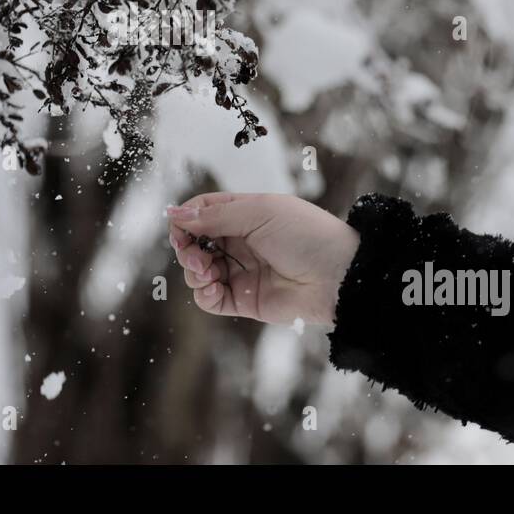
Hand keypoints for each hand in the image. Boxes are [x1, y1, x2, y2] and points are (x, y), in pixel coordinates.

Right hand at [166, 193, 359, 327]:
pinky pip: (210, 300)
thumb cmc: (306, 235)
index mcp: (244, 214)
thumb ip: (215, 215)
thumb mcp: (260, 212)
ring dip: (194, 272)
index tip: (180, 231)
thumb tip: (175, 215)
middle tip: (196, 257)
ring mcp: (241, 271)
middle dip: (187, 249)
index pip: (202, 213)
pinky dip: (203, 294)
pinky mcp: (245, 300)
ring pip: (198, 272)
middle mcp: (240, 242)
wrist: (339, 276)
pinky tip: (212, 289)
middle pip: (195, 243)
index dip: (185, 221)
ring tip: (207, 273)